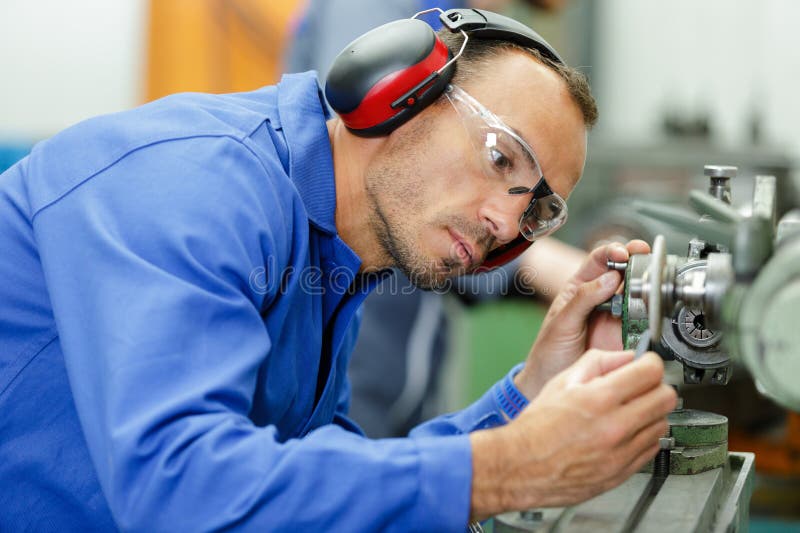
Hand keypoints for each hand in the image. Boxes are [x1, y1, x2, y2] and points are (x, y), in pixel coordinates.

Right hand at [469, 349, 676, 519]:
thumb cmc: (536, 428)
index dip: (649, 362)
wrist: (522, 466)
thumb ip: (597, 363)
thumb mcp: (562, 382)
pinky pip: (652, 448)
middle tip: (642, 386)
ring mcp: (622, 453)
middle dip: (656, 386)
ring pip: (662, 423)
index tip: (645, 364)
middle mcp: (616, 427)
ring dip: (651, 413)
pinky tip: (625, 431)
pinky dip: (644, 436)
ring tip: (630, 411)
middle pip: (666, 397)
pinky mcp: (623, 472)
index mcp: (599, 399)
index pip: (651, 371)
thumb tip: (624, 357)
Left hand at [515, 240, 649, 399]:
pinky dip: (652, 314)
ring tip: (651, 286)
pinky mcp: (628, 336)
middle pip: (625, 272)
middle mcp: (601, 299)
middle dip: (638, 262)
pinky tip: (653, 311)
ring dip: (648, 287)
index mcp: (580, 288)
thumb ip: (583, 299)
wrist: (551, 383)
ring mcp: (617, 317)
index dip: (613, 251)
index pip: (600, 259)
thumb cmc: (549, 351)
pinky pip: (645, 321)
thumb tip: (609, 278)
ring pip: (639, 294)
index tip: (623, 254)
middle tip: (647, 261)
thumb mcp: (561, 322)